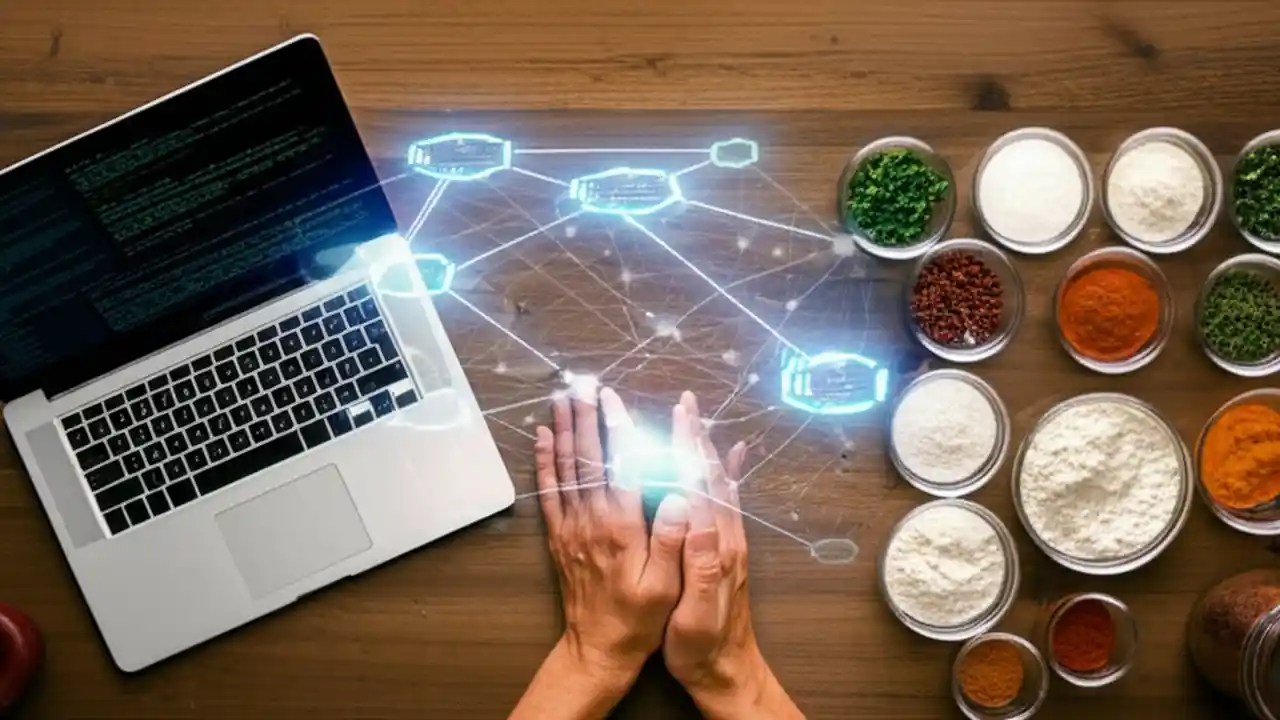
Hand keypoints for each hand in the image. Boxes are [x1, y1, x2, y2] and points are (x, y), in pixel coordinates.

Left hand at [511, 383, 691, 719]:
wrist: (597, 649)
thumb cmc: (638, 619)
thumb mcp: (665, 585)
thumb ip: (671, 540)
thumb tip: (678, 496)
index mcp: (621, 527)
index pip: (619, 466)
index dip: (616, 428)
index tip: (613, 399)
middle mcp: (591, 520)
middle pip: (587, 457)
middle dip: (585, 417)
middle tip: (584, 383)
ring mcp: (572, 526)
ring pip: (565, 468)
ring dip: (564, 429)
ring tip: (562, 396)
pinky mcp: (560, 536)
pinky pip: (548, 491)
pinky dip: (544, 462)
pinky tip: (544, 438)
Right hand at [663, 392, 803, 719]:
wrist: (727, 672)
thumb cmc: (702, 648)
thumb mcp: (694, 612)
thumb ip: (700, 565)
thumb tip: (698, 518)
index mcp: (716, 548)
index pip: (700, 487)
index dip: (686, 450)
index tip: (675, 417)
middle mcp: (726, 538)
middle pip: (711, 476)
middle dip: (694, 437)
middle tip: (683, 402)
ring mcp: (729, 542)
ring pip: (717, 483)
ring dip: (704, 447)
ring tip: (693, 418)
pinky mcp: (726, 550)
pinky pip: (724, 500)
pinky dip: (722, 472)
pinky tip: (725, 456)